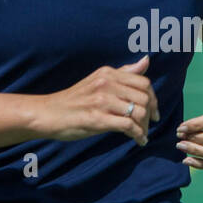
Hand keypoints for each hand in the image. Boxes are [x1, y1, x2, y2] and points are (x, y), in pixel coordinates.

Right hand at [38, 55, 160, 146]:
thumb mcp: (98, 81)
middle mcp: (106, 84)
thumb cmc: (74, 100)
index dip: (153, 98)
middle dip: (150, 114)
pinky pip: (128, 126)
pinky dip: (138, 135)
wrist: (48, 114)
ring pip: (139, 112)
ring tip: (141, 134)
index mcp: (108, 73)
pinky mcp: (97, 119)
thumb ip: (123, 73)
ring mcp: (101, 101)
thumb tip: (146, 61)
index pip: (143, 82)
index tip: (154, 111)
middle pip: (144, 98)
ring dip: (144, 127)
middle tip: (147, 126)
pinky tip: (138, 140)